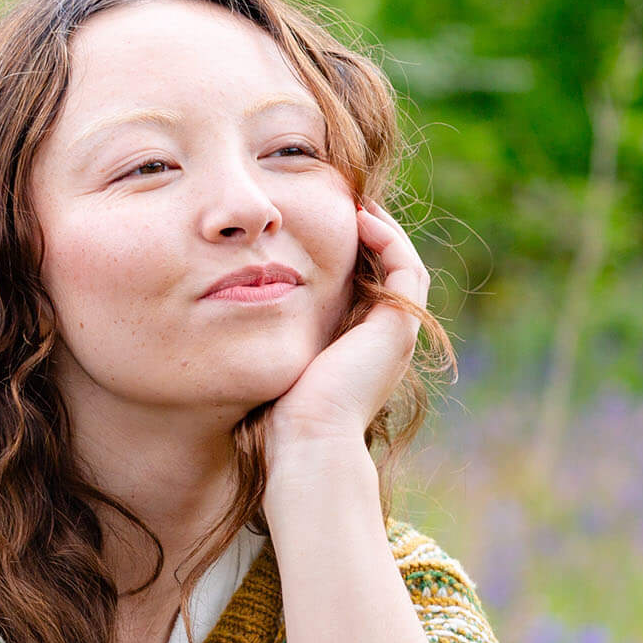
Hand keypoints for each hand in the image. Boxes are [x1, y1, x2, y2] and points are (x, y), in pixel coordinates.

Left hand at [260, 199, 430, 467]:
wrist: (308, 441)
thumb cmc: (283, 416)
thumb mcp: (279, 362)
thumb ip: (276, 337)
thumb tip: (237, 316)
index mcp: (362, 349)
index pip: (367, 287)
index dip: (351, 253)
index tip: (320, 226)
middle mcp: (386, 341)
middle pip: (389, 272)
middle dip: (369, 236)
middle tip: (342, 202)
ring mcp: (397, 335)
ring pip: (403, 264)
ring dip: (382, 229)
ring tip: (354, 201)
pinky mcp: (398, 327)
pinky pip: (405, 267)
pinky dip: (387, 239)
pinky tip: (359, 219)